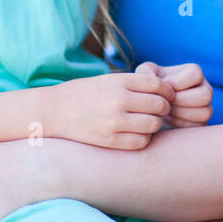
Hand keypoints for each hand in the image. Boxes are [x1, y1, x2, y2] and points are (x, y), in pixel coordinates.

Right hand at [48, 70, 173, 148]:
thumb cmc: (84, 93)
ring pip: (153, 125)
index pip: (157, 85)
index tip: (166, 96)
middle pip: (159, 105)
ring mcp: (114, 122)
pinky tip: (137, 133)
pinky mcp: (110, 140)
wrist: (55, 111)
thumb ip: (134, 84)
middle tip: (159, 110)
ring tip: (147, 121)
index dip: (167, 91)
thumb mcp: (108, 80)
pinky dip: (144, 138)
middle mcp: (118, 100)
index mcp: (119, 82)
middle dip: (164, 108)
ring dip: (155, 124)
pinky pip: (141, 141)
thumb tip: (165, 91)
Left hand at [138, 62, 212, 126]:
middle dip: (181, 100)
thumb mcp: (145, 74)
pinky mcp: (202, 123)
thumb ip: (146, 72)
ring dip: (181, 113)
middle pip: (205, 94)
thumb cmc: (150, 86)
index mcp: (193, 72)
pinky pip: (198, 126)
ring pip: (205, 112)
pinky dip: (180, 124)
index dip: (178, 82)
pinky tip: (167, 119)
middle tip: (165, 102)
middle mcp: (205, 88)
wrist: (152, 107)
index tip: (164, 88)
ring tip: (165, 111)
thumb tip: (156, 81)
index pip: (196, 74)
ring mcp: (206, 107)